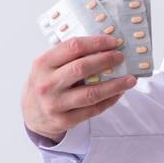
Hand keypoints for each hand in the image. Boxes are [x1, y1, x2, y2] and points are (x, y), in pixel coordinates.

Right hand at [22, 35, 136, 142]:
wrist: (32, 113)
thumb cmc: (46, 82)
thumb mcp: (48, 65)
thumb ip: (70, 56)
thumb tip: (105, 46)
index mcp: (42, 64)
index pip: (73, 47)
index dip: (96, 43)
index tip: (112, 41)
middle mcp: (47, 84)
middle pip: (82, 68)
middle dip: (106, 60)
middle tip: (121, 57)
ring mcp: (55, 104)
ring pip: (91, 93)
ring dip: (115, 85)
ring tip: (130, 79)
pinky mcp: (65, 120)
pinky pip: (94, 109)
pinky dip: (110, 100)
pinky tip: (119, 92)